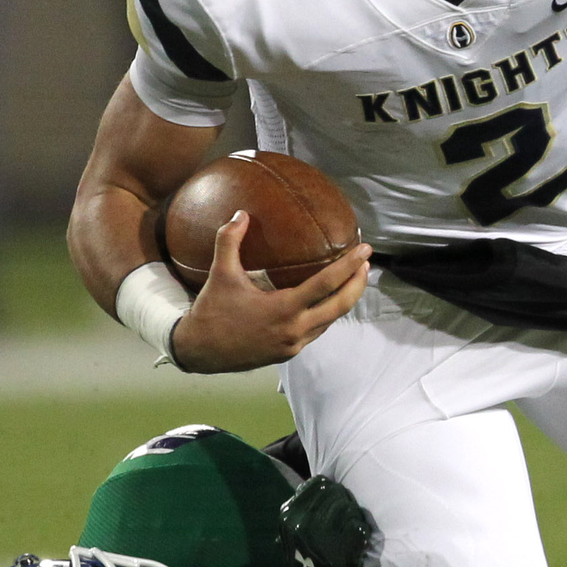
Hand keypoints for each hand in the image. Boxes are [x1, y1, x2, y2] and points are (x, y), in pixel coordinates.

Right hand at [170, 212, 370, 372]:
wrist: (199, 352)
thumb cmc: (211, 311)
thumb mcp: (220, 274)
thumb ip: (229, 240)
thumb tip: (241, 213)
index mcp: (283, 309)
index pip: (326, 284)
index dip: (349, 266)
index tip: (364, 250)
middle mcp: (295, 330)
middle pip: (340, 306)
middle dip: (358, 284)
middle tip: (367, 262)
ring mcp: (294, 344)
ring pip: (331, 321)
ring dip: (345, 300)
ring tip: (353, 279)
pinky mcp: (289, 353)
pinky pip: (317, 331)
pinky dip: (327, 314)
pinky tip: (328, 300)